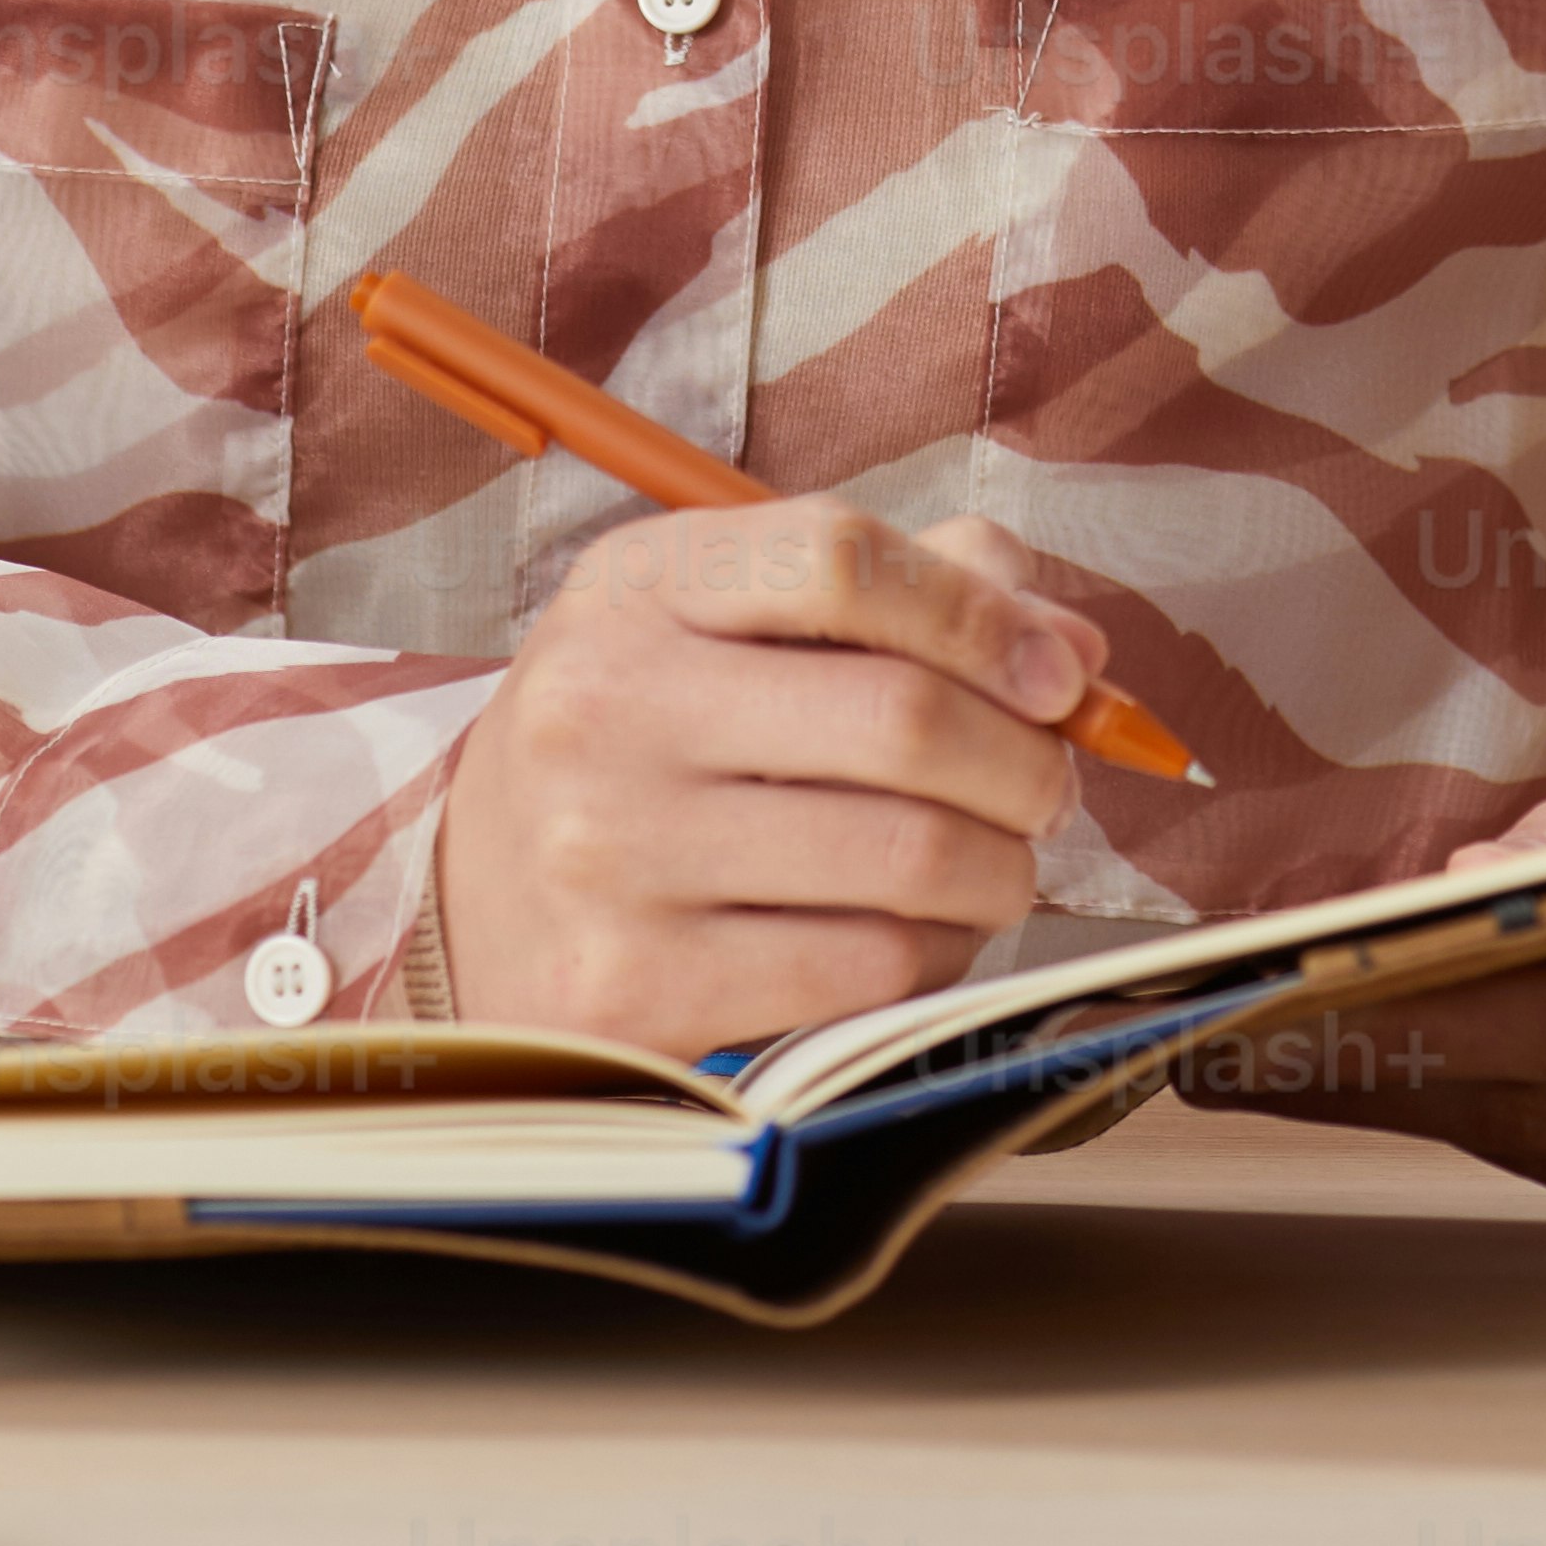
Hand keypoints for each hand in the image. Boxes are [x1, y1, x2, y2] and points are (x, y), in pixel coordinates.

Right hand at [432, 495, 1095, 1058]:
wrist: (472, 896)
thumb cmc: (643, 736)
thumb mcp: (728, 620)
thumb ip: (904, 595)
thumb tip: (1074, 649)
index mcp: (641, 584)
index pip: (841, 560)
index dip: (982, 614)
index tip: (1059, 671)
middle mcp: (611, 705)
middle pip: (899, 717)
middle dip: (1025, 760)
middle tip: (1051, 783)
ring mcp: (613, 852)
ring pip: (904, 856)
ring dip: (999, 867)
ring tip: (998, 863)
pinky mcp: (633, 985)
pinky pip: (862, 970)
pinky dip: (936, 955)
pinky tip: (924, 935)